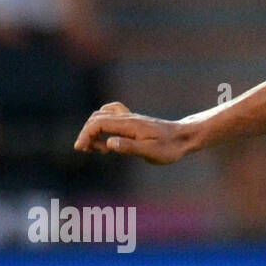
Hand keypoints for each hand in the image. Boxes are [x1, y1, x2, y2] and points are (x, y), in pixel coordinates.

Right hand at [73, 102, 193, 163]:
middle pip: (96, 118)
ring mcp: (129, 117)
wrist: (184, 137)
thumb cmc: (169, 148)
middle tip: (87, 151)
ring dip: (93, 129)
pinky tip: (107, 136)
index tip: (81, 149)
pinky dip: (101, 122)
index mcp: (128, 125)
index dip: (85, 135)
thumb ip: (129, 147)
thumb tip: (108, 143)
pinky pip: (110, 114)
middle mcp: (127, 118)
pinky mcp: (133, 120)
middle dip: (86, 133)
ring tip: (98, 148)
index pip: (98, 124)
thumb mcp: (151, 152)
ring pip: (102, 115)